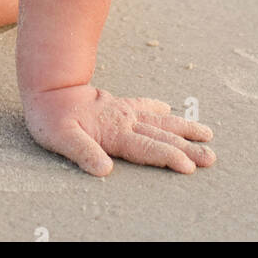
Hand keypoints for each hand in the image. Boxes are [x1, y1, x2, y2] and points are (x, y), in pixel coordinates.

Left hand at [23, 84, 215, 175]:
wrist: (46, 86)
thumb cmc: (51, 117)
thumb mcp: (61, 138)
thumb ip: (83, 152)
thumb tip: (104, 170)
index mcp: (114, 131)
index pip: (147, 147)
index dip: (168, 157)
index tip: (189, 166)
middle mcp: (123, 120)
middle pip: (161, 136)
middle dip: (187, 147)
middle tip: (211, 157)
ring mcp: (122, 110)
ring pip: (159, 120)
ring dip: (182, 128)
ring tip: (206, 133)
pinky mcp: (116, 104)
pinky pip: (142, 105)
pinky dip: (157, 108)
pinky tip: (168, 110)